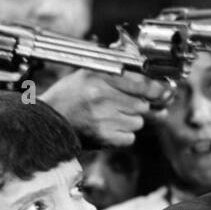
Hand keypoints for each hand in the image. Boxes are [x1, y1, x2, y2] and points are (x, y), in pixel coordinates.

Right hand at [40, 69, 170, 148]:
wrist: (46, 121)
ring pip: (138, 122)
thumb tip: (148, 76)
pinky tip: (108, 128)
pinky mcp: (103, 137)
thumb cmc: (67, 96)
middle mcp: (102, 97)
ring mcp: (104, 118)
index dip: (158, 89)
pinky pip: (129, 138)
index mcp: (100, 77)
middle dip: (139, 106)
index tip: (165, 92)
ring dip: (130, 121)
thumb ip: (116, 71)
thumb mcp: (88, 73)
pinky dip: (123, 135)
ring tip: (111, 116)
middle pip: (143, 105)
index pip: (142, 83)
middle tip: (127, 106)